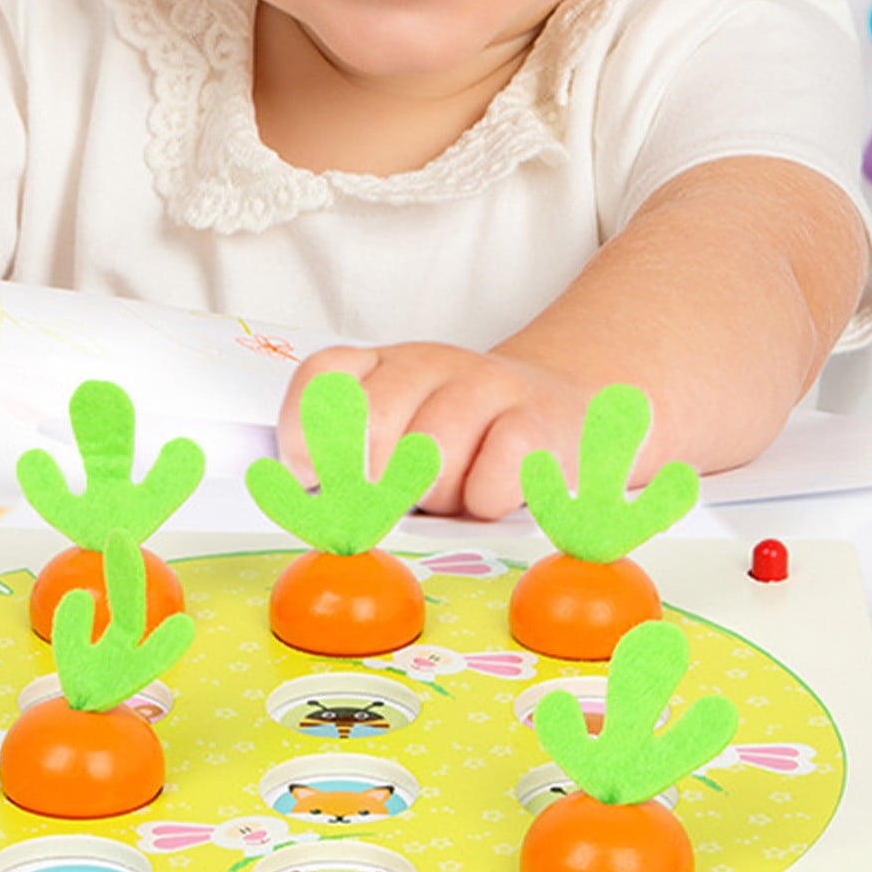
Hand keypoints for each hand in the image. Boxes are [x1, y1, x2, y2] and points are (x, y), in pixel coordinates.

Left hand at [277, 343, 593, 520]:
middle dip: (377, 482)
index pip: (323, 379)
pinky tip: (490, 498)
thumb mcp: (400, 438)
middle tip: (401, 499)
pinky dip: (482, 502)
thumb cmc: (468, 443)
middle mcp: (429, 362)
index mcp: (383, 365)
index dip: (306, 436)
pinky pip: (489, 479)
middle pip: (373, 423)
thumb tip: (317, 509)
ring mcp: (485, 384)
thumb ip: (352, 460)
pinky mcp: (535, 421)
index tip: (311, 480)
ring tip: (455, 493)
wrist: (565, 412)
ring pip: (430, 453)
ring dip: (436, 496)